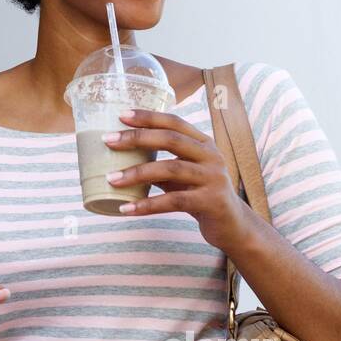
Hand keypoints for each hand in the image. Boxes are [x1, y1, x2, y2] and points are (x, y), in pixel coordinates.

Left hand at [102, 108, 250, 250]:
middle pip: (171, 139)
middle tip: (108, 141)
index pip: (174, 122)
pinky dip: (147, 205)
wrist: (232, 226)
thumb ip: (160, 163)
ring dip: (136, 173)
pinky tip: (126, 209)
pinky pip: (174, 201)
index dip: (148, 117)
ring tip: (111, 178)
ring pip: (170, 169)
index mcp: (203, 144)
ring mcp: (213, 178)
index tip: (121, 115)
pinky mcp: (211, 202)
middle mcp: (211, 156)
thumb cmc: (199, 195)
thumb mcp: (182, 174)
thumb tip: (119, 156)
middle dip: (137, 138)